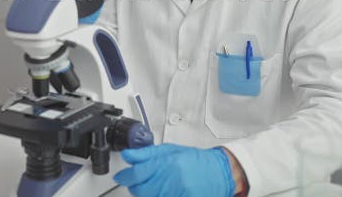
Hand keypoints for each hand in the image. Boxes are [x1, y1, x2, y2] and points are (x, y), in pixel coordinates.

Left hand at [113, 143, 234, 196]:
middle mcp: (171, 179)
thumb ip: (147, 154)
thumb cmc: (196, 161)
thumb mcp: (170, 151)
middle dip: (135, 187)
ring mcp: (176, 192)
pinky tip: (161, 192)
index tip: (121, 177)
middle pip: (141, 189)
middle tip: (137, 182)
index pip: (138, 172)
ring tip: (153, 187)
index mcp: (167, 163)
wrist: (220, 172)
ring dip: (146, 194)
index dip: (125, 176)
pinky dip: (157, 196)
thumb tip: (128, 155)